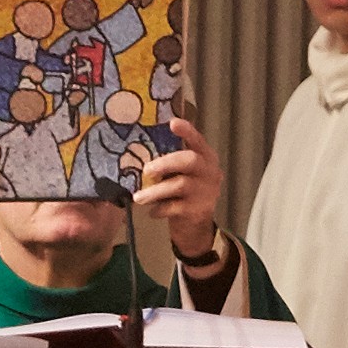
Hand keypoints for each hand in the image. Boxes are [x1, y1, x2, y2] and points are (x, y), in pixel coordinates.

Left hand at [132, 112, 224, 258]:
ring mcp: (206, 192)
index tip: (172, 122)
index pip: (198, 140)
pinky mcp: (198, 210)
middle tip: (146, 169)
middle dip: (166, 162)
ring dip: (155, 190)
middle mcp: (209, 172)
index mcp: (205, 157)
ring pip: (180, 185)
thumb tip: (138, 148)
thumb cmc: (183, 191)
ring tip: (138, 197)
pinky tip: (152, 211)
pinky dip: (160, 209)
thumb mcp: (181, 172)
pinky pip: (175, 207)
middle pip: (190, 160)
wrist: (195, 225)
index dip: (187, 131)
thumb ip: (170, 160)